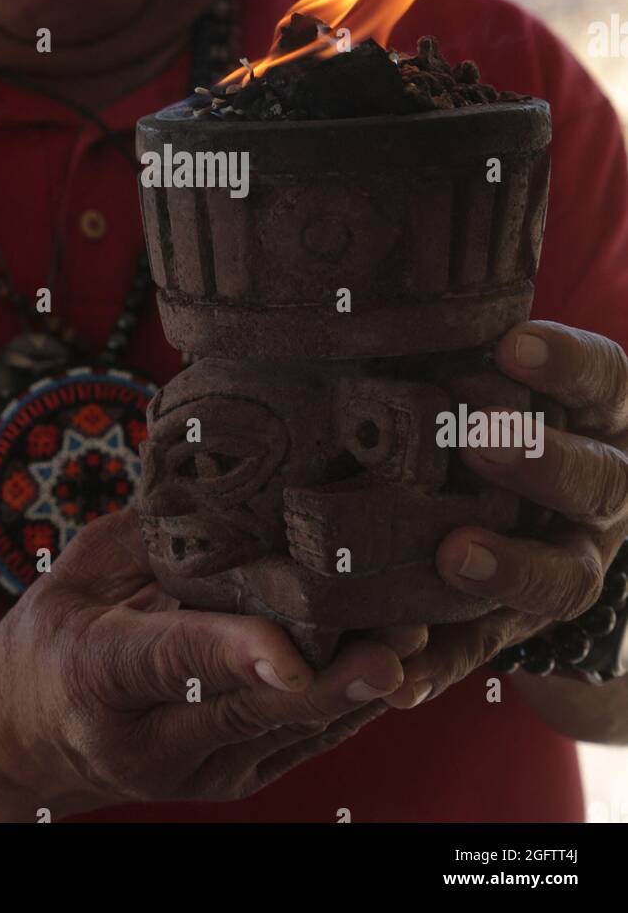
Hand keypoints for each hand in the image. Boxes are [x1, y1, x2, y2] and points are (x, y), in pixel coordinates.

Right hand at [0, 507, 411, 815]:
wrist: (20, 744)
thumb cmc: (48, 639)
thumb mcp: (77, 573)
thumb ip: (151, 535)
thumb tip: (229, 470)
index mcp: (97, 676)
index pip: (174, 661)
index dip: (238, 654)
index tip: (296, 654)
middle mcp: (149, 742)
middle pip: (253, 711)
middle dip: (334, 678)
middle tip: (401, 637)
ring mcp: (195, 774)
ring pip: (292, 733)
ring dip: (362, 688)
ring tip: (423, 632)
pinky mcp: (232, 781)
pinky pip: (303, 742)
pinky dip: (351, 704)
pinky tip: (399, 661)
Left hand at [387, 319, 627, 707]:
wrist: (553, 523)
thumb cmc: (511, 418)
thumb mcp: (517, 384)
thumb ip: (471, 355)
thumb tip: (372, 299)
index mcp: (603, 418)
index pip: (602, 380)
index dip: (565, 363)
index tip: (511, 343)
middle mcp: (606, 493)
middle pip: (596, 482)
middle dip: (542, 461)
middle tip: (479, 439)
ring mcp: (575, 564)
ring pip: (564, 577)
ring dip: (509, 567)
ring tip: (453, 555)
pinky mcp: (526, 624)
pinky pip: (492, 649)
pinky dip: (448, 664)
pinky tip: (402, 679)